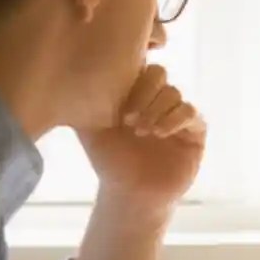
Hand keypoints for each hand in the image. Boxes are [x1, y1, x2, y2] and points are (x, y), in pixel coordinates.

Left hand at [76, 64, 205, 206]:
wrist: (130, 193)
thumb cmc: (109, 161)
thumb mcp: (89, 128)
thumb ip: (82, 102)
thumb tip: (65, 76)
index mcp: (135, 92)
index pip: (139, 65)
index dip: (131, 73)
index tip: (116, 100)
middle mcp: (158, 99)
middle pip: (160, 74)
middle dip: (143, 94)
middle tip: (127, 118)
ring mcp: (177, 114)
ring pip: (174, 93)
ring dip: (156, 110)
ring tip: (141, 131)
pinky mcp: (195, 131)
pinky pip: (191, 112)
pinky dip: (174, 119)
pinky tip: (158, 133)